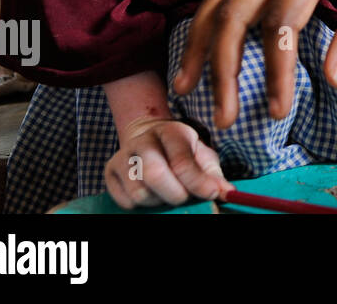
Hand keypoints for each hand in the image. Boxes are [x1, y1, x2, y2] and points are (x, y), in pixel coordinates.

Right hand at [104, 117, 227, 208]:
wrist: (147, 138)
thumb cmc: (181, 150)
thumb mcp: (201, 154)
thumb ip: (213, 174)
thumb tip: (227, 193)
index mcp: (170, 131)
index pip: (182, 161)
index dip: (198, 183)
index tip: (213, 195)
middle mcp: (142, 141)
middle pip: (154, 175)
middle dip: (175, 194)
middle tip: (185, 197)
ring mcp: (122, 156)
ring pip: (139, 193)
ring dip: (159, 201)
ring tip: (168, 192)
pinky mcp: (109, 172)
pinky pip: (125, 202)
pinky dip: (143, 205)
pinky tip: (152, 193)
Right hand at [171, 0, 336, 128]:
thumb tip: (333, 80)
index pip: (282, 22)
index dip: (276, 69)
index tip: (278, 108)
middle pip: (235, 13)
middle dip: (223, 68)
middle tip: (223, 117)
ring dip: (199, 43)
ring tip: (185, 85)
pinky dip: (205, 17)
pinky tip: (199, 44)